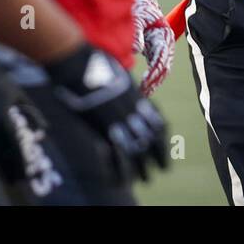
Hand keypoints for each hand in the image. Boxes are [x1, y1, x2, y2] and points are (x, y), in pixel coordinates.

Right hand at [0, 53, 49, 185]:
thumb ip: (33, 114)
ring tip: (8, 177)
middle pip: (1, 154)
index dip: (20, 162)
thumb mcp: (19, 96)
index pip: (14, 147)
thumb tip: (45, 131)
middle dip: (11, 169)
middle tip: (19, 180)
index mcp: (4, 117)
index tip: (27, 174)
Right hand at [44, 44, 168, 181]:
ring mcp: (117, 120)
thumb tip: (126, 92)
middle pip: (150, 139)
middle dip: (158, 156)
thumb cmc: (92, 63)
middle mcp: (132, 111)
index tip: (165, 145)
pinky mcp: (101, 127)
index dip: (163, 138)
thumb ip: (123, 88)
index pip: (158, 122)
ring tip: (146, 179)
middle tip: (163, 169)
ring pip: (136, 150)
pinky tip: (119, 179)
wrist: (77, 63)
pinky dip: (117, 169)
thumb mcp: (116, 75)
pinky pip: (114, 154)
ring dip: (142, 167)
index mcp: (136, 97)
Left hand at [132, 0, 174, 96]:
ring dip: (155, 80)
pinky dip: (152, 75)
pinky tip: (146, 85)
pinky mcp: (154, 47)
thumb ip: (136, 32)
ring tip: (145, 92)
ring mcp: (161, 45)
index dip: (154, 71)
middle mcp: (165, 41)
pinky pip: (156, 64)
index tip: (146, 82)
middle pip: (164, 65)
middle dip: (155, 79)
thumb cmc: (138, 6)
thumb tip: (136, 50)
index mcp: (164, 34)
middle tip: (144, 92)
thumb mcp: (136, 16)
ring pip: (162, 67)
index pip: (162, 57)